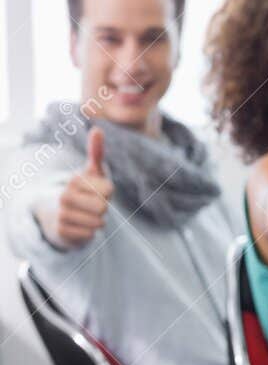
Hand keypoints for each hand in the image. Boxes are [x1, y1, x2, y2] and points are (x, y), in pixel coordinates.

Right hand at [38, 127, 114, 249]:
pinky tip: (81, 226)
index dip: (108, 194)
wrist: (61, 216)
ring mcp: (61, 213)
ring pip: (98, 223)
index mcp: (75, 180)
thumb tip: (98, 129)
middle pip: (103, 207)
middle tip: (93, 206)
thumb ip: (96, 153)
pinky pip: (89, 235)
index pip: (108, 190)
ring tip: (87, 216)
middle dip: (104, 209)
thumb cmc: (85, 192)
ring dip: (98, 222)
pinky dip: (90, 233)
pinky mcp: (61, 231)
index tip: (97, 192)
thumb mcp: (93, 173)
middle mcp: (65, 195)